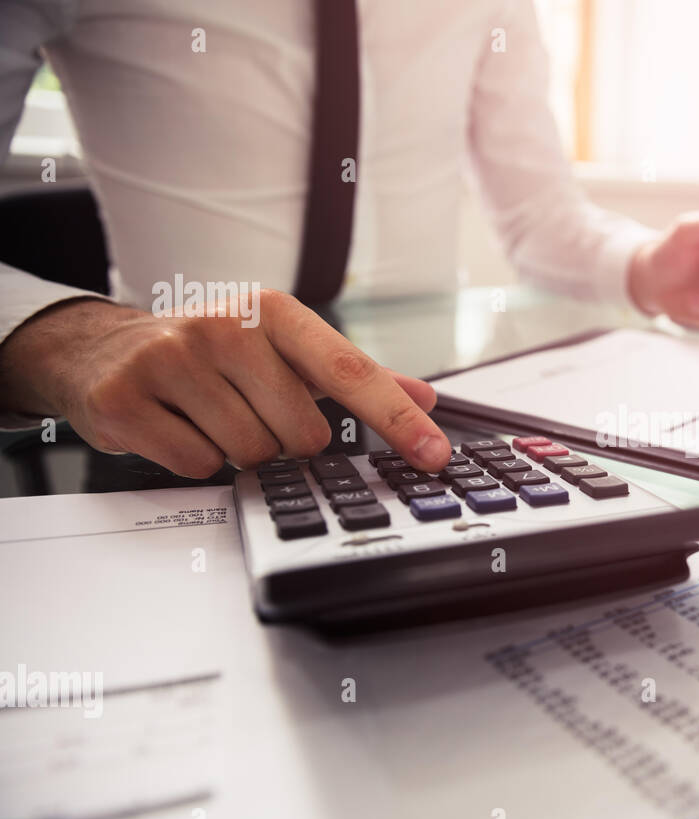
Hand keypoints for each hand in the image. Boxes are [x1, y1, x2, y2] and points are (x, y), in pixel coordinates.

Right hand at [0, 291, 451, 477]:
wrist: (104, 350)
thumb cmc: (211, 353)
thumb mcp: (283, 349)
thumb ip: (355, 376)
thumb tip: (427, 399)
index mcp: (272, 312)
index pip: (351, 373)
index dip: (398, 418)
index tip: (434, 453)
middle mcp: (224, 328)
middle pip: (301, 433)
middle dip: (285, 440)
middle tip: (251, 411)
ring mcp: (171, 361)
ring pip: (251, 454)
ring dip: (241, 451)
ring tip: (212, 416)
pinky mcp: (127, 401)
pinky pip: (199, 466)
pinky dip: (198, 461)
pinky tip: (180, 428)